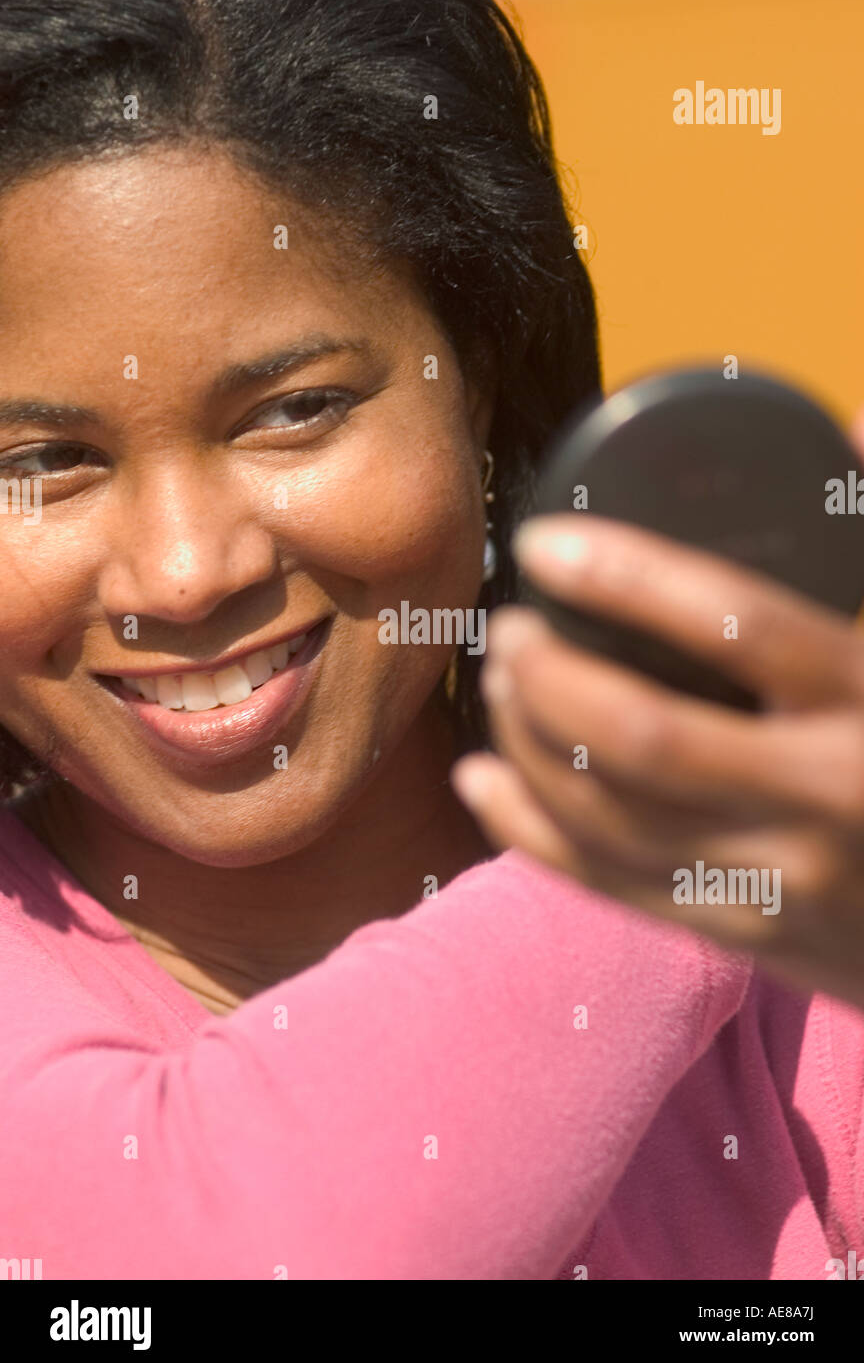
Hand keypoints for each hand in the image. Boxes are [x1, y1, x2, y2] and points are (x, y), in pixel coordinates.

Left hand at [452, 465, 863, 1012]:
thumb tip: (846, 424)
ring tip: (501, 683)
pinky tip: (482, 779)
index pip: (738, 625)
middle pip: (642, 733)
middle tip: (512, 628)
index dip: (626, 577)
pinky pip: (606, 885)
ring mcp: (780, 883)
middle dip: (551, 674)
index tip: (547, 544)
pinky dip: (527, 831)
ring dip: (526, 742)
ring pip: (607, 813)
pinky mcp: (742, 937)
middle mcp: (825, 797)